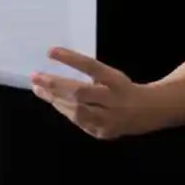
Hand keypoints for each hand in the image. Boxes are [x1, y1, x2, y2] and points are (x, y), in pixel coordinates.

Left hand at [30, 47, 151, 140]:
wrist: (148, 111)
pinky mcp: (103, 133)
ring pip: (76, 111)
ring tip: (40, 89)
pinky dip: (65, 111)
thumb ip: (88, 74)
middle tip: (35, 77)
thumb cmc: (122, 88)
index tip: (50, 51)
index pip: (91, 67)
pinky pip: (79, 122)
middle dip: (54, 86)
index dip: (70, 59)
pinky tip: (55, 102)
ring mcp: (109, 120)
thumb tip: (55, 70)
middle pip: (80, 94)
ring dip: (55, 100)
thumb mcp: (110, 75)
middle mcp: (114, 101)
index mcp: (116, 81)